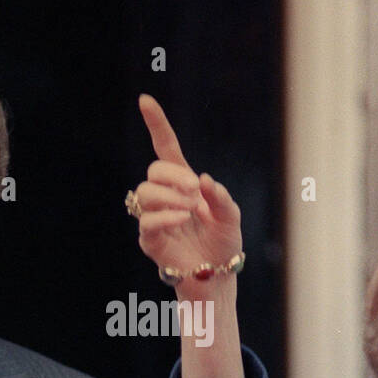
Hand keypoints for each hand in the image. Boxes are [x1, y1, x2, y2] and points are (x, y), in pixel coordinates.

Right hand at [132, 94, 242, 292]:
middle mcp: (166, 197)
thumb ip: (221, 197)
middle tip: (195, 191)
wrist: (218, 276)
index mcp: (185, 183)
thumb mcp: (232, 216)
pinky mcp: (150, 239)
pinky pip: (146, 221)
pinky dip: (164, 216)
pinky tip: (182, 219)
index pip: (166, 148)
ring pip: (145, 192)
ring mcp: (155, 217)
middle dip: (174, 175)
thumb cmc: (223, 244)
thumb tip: (203, 180)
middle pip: (154, 169)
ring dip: (169, 196)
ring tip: (190, 209)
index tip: (146, 101)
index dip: (156, 124)